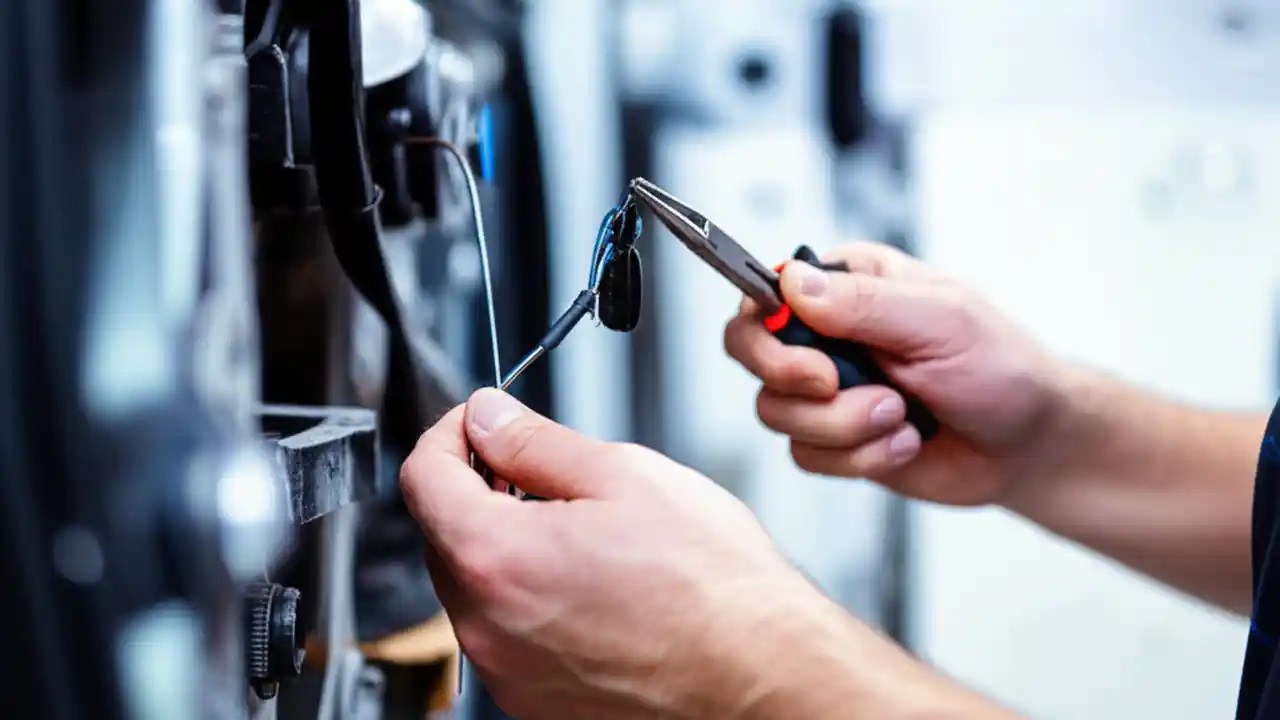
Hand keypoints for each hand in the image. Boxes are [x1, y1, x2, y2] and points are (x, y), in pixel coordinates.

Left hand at [399, 390, 992, 718]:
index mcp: (497, 557)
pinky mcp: (533, 701)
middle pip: (442, 532)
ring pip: (474, 584)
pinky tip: (588, 579)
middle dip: (477, 488)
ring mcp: (508, 671)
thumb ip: (534, 442)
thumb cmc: (713, 588)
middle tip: (536, 467)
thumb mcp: (623, 475)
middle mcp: (486, 625)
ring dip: (503, 543)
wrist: (763, 676)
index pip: (423, 474)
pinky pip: (505, 632)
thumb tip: (488, 417)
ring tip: (579, 527)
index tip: (479, 422)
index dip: (450, 432)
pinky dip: (526, 596)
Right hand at [724, 242, 1065, 505]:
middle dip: (796, 384)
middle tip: (840, 388)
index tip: (815, 360)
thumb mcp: (940, 321)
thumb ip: (863, 303)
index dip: (766, 330)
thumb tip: (791, 281)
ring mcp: (827, 390)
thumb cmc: (1000, 368)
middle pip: (752, 354)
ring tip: (902, 417)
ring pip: (777, 412)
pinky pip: (807, 455)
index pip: (764, 292)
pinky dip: (861, 457)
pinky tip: (905, 443)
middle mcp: (826, 334)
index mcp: (848, 285)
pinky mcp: (835, 439)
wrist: (1027, 445)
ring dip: (845, 425)